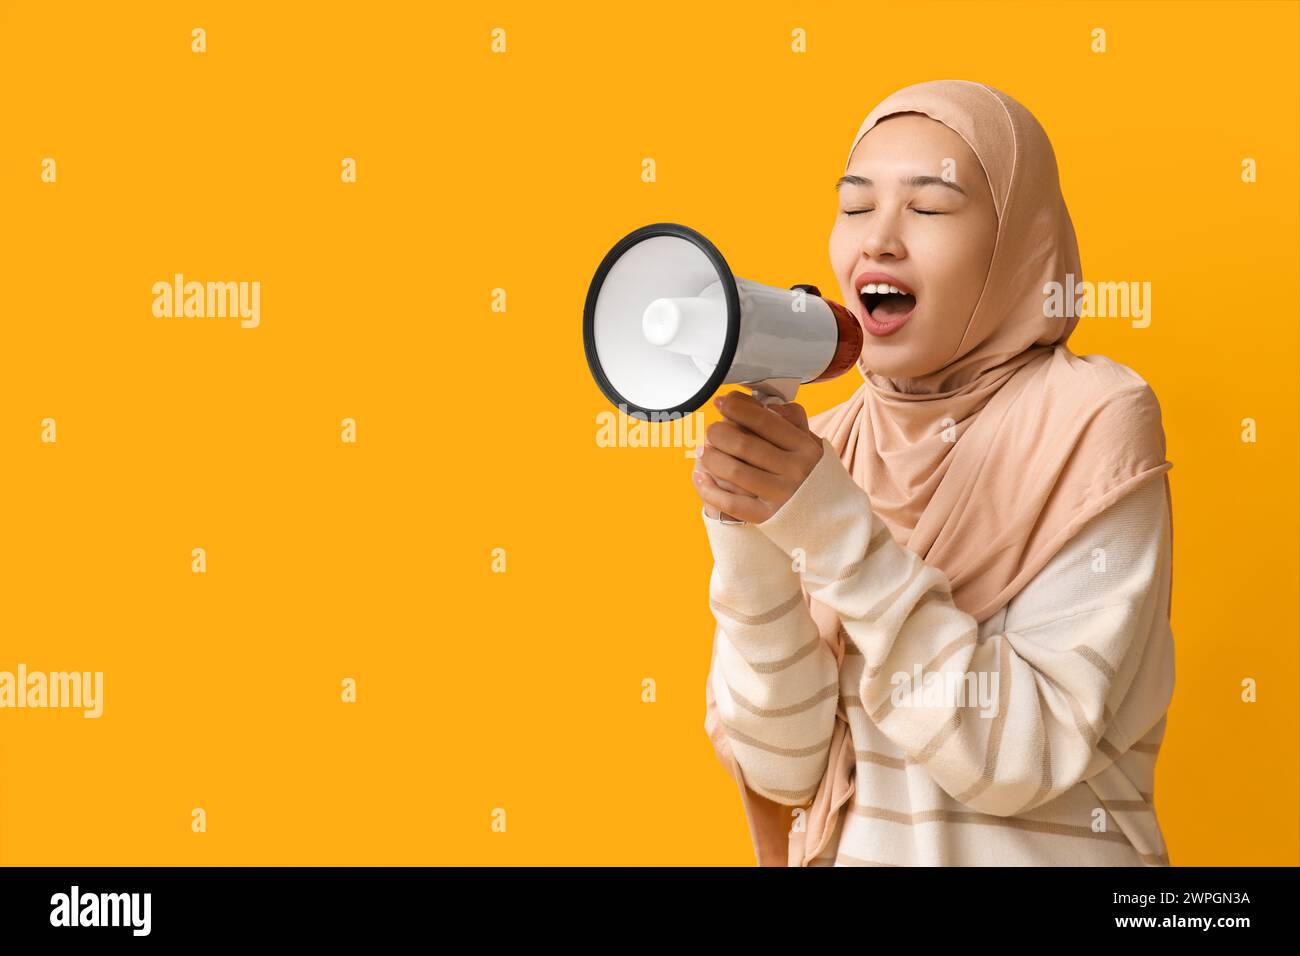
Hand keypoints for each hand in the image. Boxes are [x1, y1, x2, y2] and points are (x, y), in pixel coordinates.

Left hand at [692, 391, 822, 523]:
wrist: (831, 519)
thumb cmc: (812, 474)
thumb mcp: (812, 443)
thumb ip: (793, 420)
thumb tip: (767, 405)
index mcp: (804, 447)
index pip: (764, 420)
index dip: (737, 408)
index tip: (722, 402)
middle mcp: (794, 470)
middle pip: (744, 444)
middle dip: (719, 433)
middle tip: (712, 430)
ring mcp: (780, 495)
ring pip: (734, 471)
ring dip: (711, 458)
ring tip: (704, 451)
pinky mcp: (767, 517)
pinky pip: (730, 503)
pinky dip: (709, 488)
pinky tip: (701, 476)